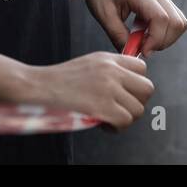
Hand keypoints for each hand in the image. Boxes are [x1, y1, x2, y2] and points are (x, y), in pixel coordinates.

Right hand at [24, 52, 154, 129]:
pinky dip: (117, 128)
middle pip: (147, 88)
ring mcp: (108, 88)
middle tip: (122, 108)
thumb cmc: (60, 79)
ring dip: (127, 118)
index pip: (142, 68)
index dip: (136, 83)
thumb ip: (110, 70)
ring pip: (138, 109)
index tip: (126, 93)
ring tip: (110, 118)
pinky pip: (126, 121)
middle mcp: (111, 71)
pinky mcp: (103, 106)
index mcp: (108, 59)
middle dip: (137, 102)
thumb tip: (128, 84)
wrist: (39, 86)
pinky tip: (104, 124)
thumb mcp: (88, 64)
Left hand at [71, 0, 186, 55]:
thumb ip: (118, 35)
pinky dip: (165, 30)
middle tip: (141, 47)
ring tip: (143, 39)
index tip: (142, 51)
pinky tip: (145, 31)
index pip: (161, 19)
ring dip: (166, 37)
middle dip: (162, 42)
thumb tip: (131, 54)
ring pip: (179, 22)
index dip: (155, 40)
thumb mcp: (103, 15)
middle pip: (176, 23)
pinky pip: (174, 18)